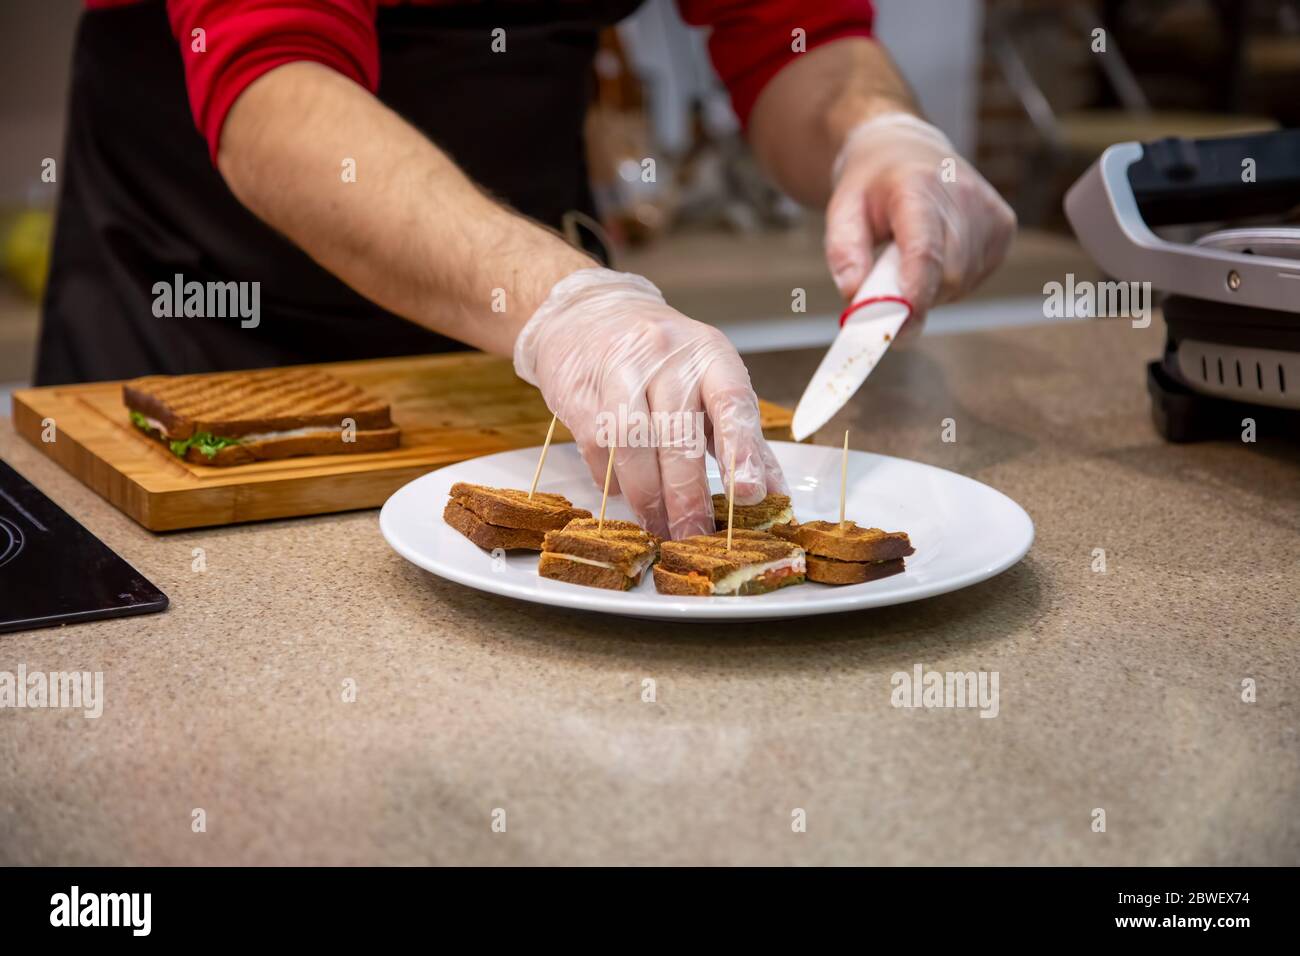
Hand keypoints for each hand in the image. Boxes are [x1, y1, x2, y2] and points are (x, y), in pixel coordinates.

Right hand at [514, 268, 786, 538]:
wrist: (589, 314)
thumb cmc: (663, 357)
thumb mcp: (710, 382)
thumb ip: (742, 436)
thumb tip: (776, 494)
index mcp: (710, 354)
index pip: (731, 402)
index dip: (741, 451)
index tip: (749, 493)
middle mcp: (667, 357)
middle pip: (678, 435)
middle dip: (687, 495)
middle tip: (696, 535)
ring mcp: (620, 371)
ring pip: (634, 447)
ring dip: (648, 497)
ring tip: (661, 528)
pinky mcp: (581, 391)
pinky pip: (599, 449)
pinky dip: (615, 482)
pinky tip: (627, 496)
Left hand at [824, 113, 1015, 330]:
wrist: (906, 152)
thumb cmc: (872, 187)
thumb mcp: (842, 210)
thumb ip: (843, 253)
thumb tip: (854, 294)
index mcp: (917, 186)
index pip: (924, 248)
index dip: (915, 289)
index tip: (901, 322)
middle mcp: (962, 194)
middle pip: (947, 275)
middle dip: (915, 297)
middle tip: (887, 289)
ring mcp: (989, 210)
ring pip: (962, 282)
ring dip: (931, 288)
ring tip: (910, 258)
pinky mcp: (1003, 226)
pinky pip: (975, 277)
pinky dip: (950, 281)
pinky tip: (936, 255)